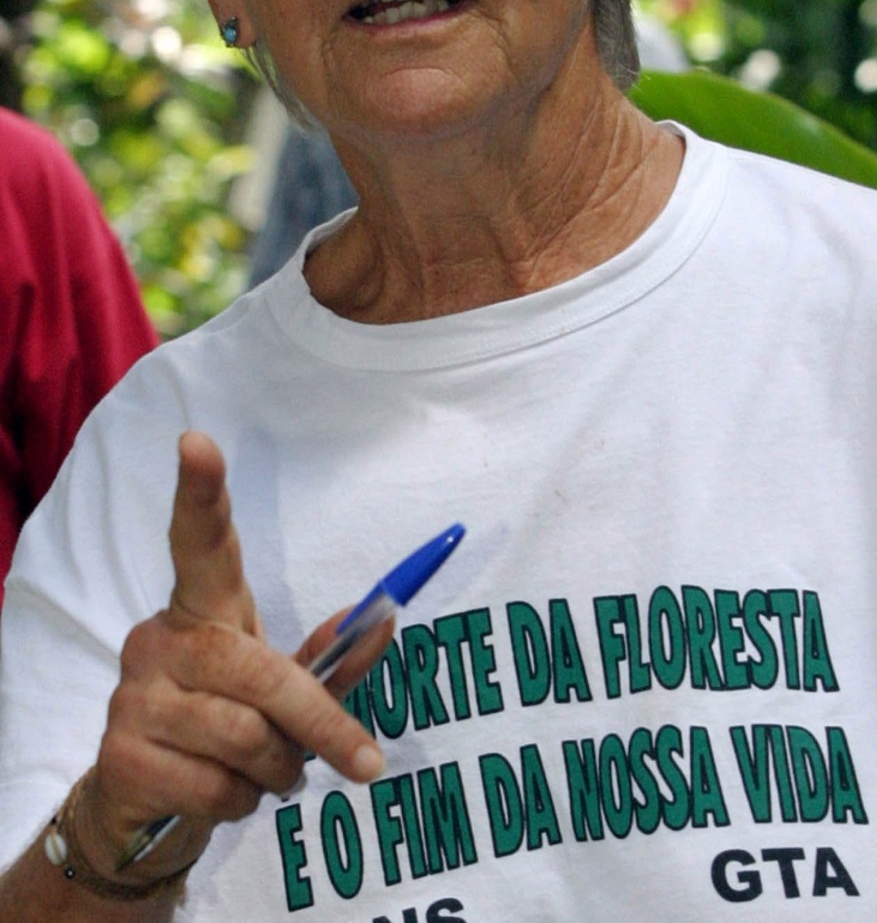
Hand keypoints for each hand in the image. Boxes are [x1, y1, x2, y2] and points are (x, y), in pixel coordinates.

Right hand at [74, 431, 389, 883]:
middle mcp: (158, 636)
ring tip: (265, 774)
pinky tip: (222, 794)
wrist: (142, 806)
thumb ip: (332, 659)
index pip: (201, 540)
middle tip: (362, 761)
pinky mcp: (120, 754)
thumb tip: (386, 619)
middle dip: (319, 723)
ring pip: (243, 736)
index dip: (201, 491)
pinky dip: (239, 804)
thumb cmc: (225, 728)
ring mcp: (131, 694)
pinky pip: (214, 784)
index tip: (197, 441)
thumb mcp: (281, 690)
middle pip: (258, 670)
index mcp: (202, 607)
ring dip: (277, 771)